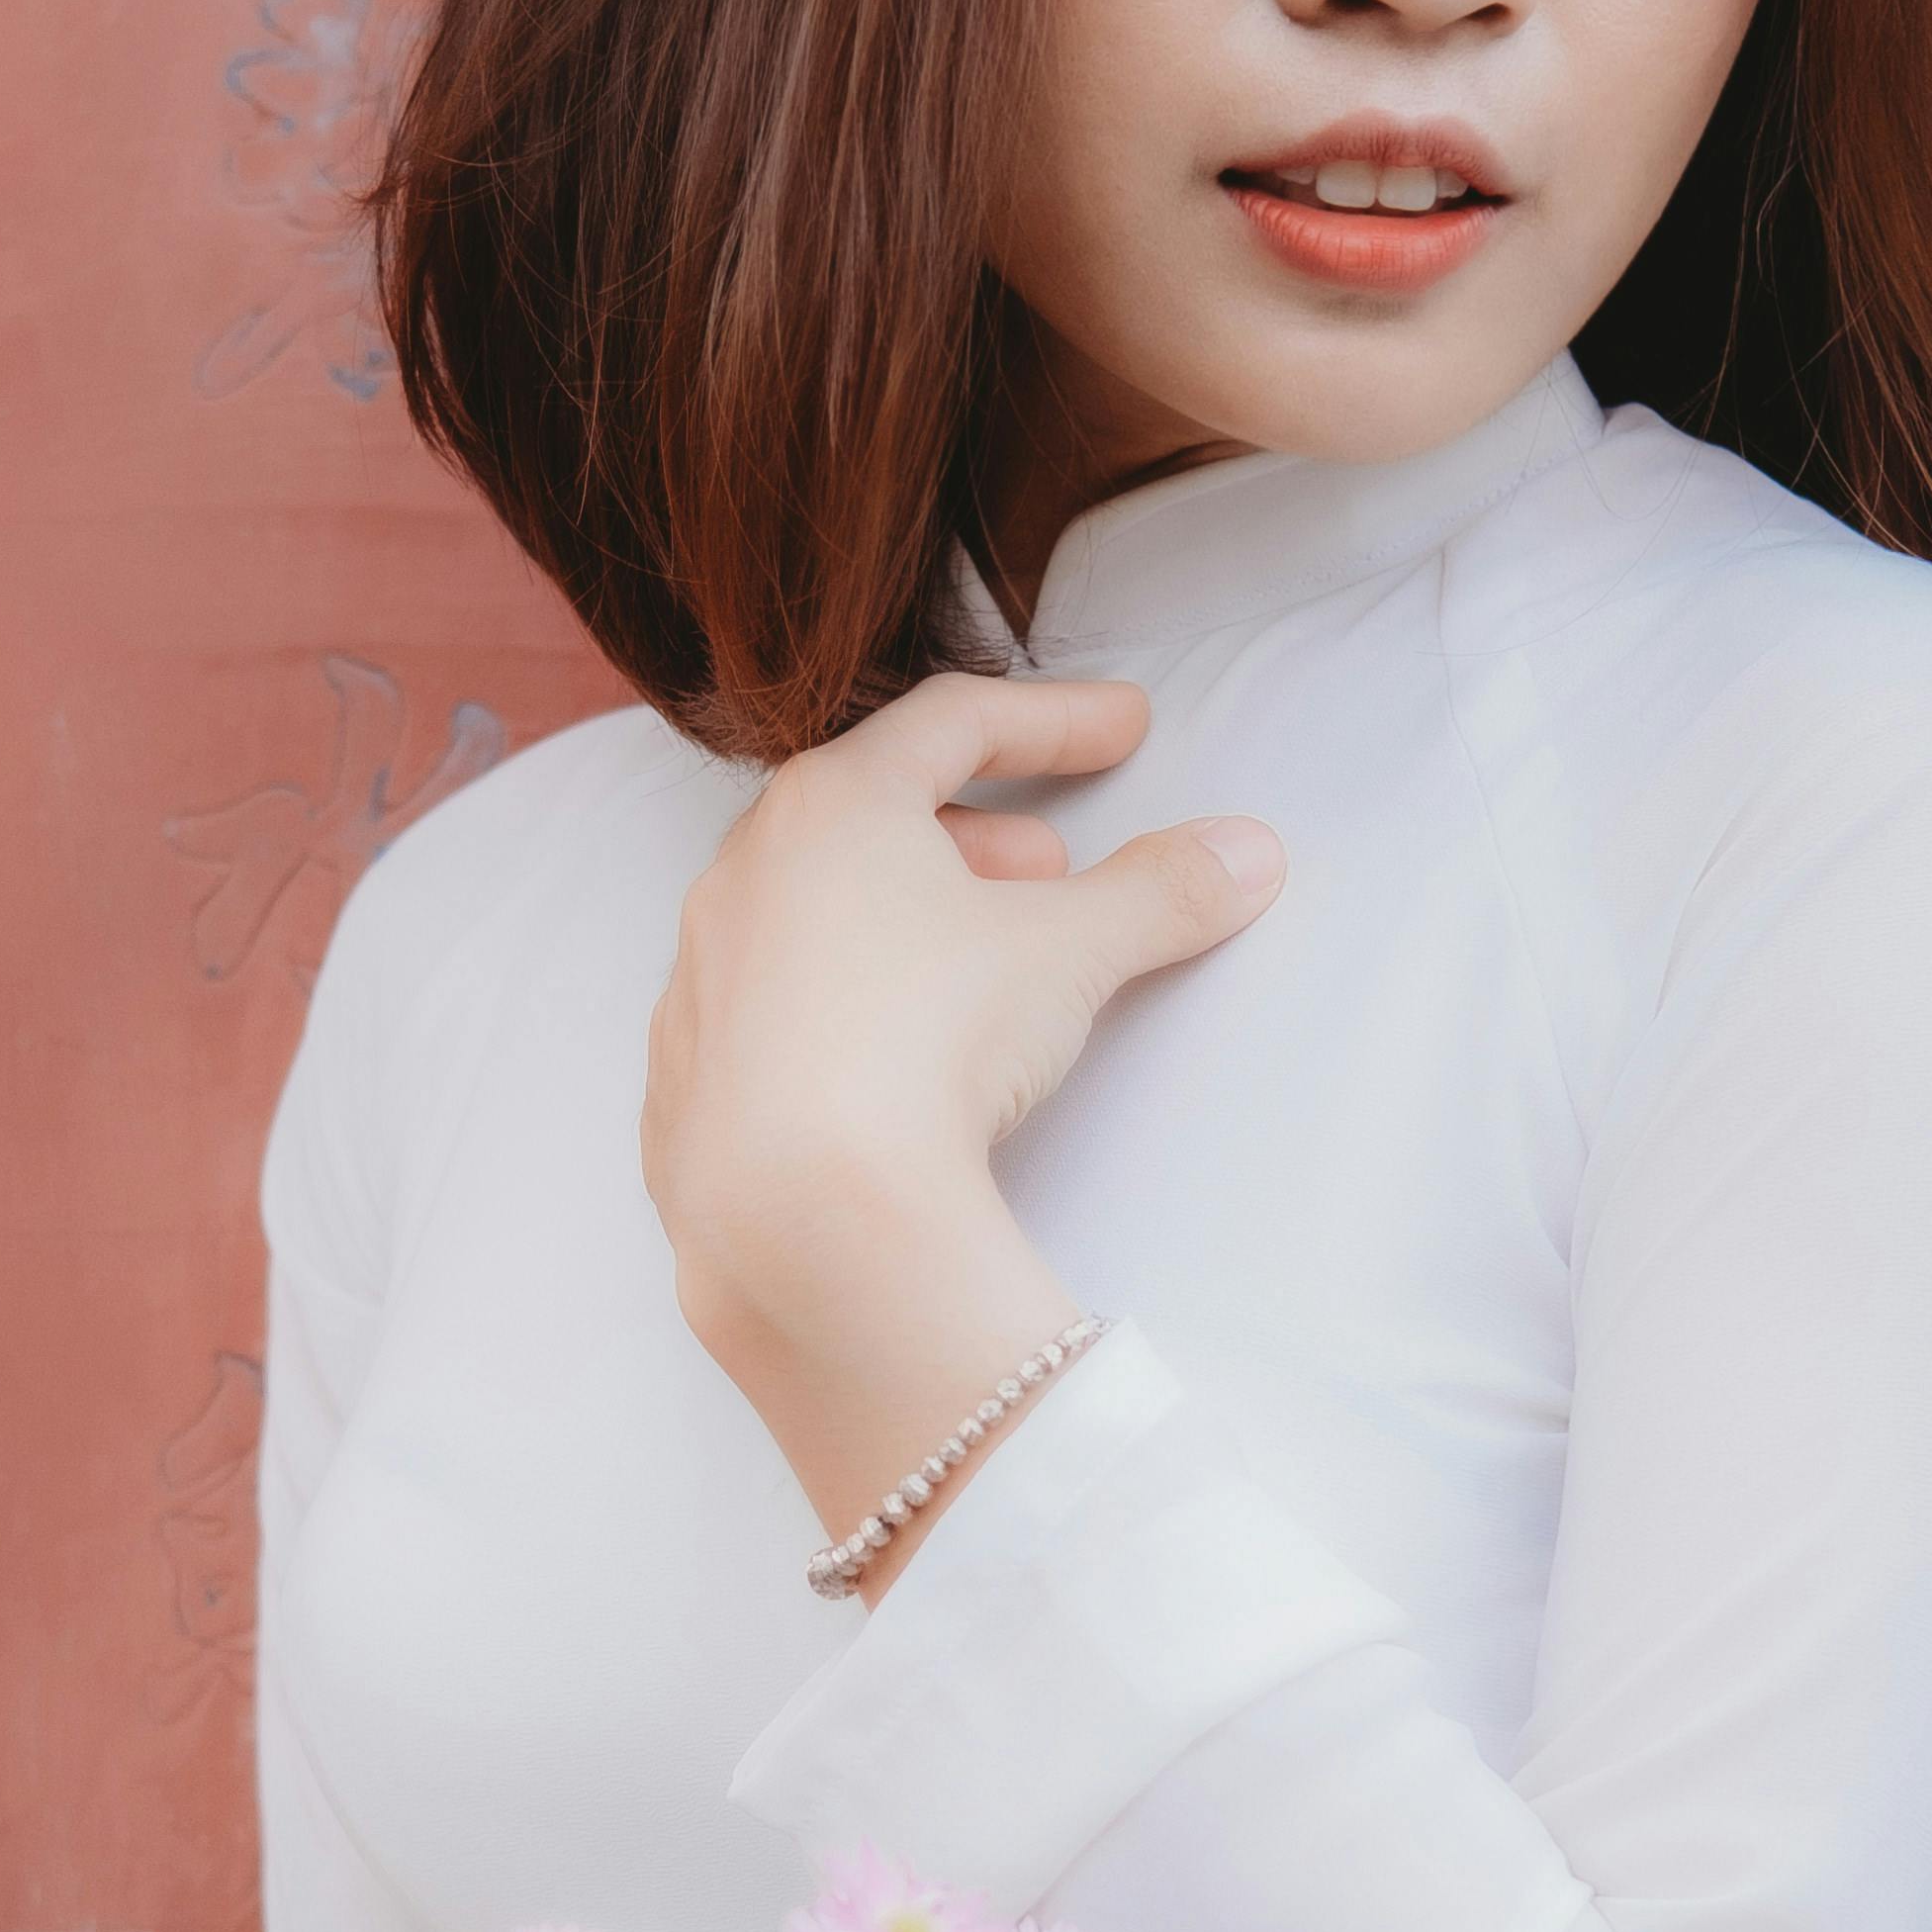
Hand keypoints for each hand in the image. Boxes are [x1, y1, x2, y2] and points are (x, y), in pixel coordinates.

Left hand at [642, 670, 1282, 1590]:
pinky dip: (840, 1001)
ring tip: (978, 959)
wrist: (798, 1212)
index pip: (953, 721)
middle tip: (1049, 866)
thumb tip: (1248, 854)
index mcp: (832, 805)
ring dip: (902, 914)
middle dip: (974, 830)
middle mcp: (745, 870)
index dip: (1052, 719)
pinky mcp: (682, 1077)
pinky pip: (772, 1007)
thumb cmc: (927, 1042)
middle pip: (868, 810)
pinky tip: (888, 1052)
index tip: (1123, 729)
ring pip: (810, 908)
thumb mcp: (1069, 954)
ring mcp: (701, 974)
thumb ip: (1159, 893)